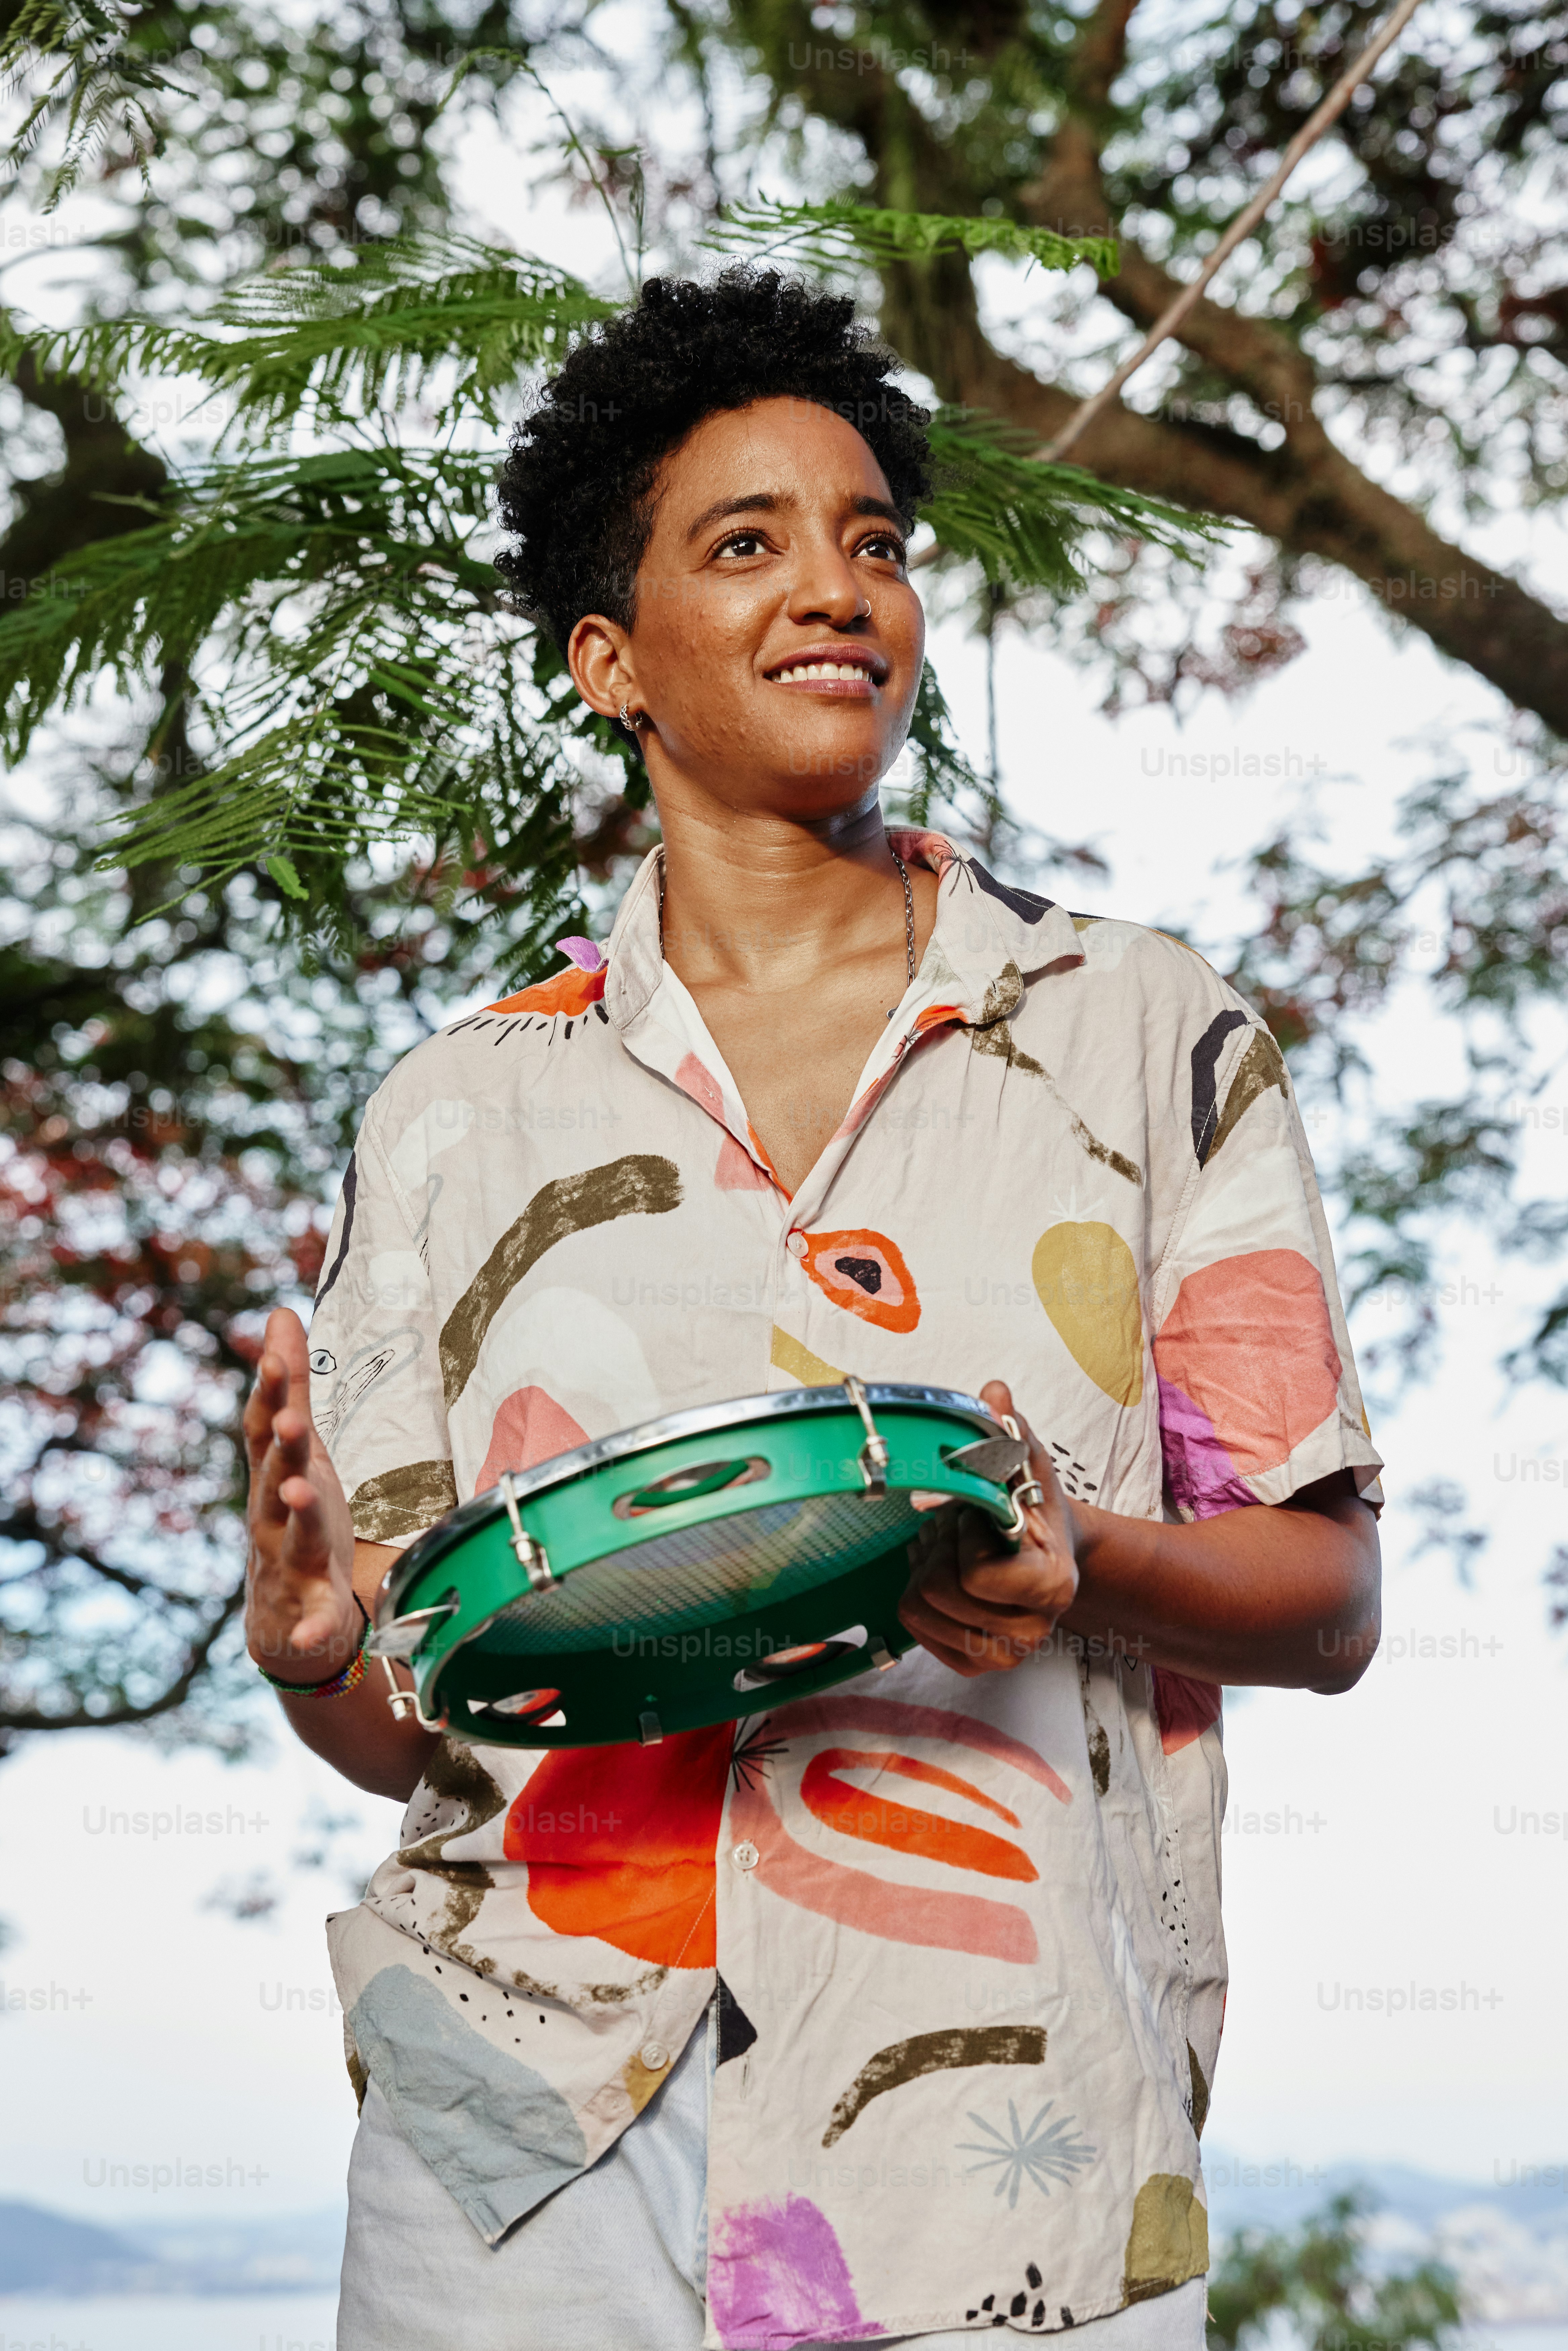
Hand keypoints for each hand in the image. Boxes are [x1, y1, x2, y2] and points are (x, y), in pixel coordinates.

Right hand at [242, 1306, 360, 1684]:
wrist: (283, 1618)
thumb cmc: (293, 1517)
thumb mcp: (297, 1449)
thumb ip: (293, 1387)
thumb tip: (281, 1312)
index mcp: (276, 1475)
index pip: (266, 1429)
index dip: (271, 1392)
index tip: (276, 1354)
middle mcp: (273, 1516)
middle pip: (276, 1476)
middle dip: (282, 1448)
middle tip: (290, 1420)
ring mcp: (288, 1564)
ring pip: (293, 1537)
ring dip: (296, 1515)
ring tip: (298, 1494)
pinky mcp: (309, 1610)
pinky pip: (311, 1619)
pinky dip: (311, 1626)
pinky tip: (316, 1633)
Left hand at [898, 1381, 1080, 1676]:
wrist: (1049, 1552)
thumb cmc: (1033, 1507)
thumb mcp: (1027, 1465)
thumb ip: (1010, 1433)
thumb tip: (994, 1393)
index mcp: (1053, 1585)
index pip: (975, 1576)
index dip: (964, 1538)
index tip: (981, 1516)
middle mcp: (1033, 1631)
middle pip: (938, 1592)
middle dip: (939, 1548)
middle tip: (957, 1527)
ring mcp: (1003, 1655)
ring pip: (918, 1609)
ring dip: (925, 1567)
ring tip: (948, 1547)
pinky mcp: (974, 1664)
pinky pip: (911, 1629)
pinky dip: (918, 1593)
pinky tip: (943, 1572)